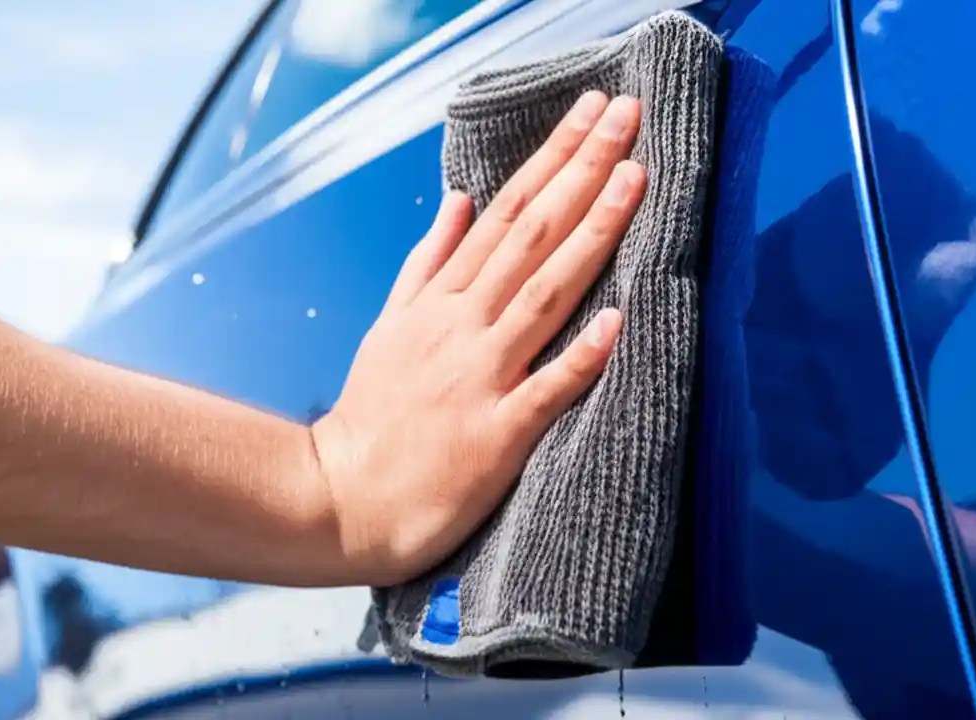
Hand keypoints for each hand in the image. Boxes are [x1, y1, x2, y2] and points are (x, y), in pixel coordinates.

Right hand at [313, 92, 645, 586]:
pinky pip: (545, 389)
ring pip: (544, 294)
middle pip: (531, 235)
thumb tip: (461, 198)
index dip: (553, 158)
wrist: (342, 500)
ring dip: (591, 236)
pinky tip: (618, 319)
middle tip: (627, 115)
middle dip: (583, 170)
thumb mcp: (390, 323)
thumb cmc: (373, 415)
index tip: (591, 112)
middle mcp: (463, 325)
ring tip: (633, 182)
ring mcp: (480, 377)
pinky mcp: (496, 436)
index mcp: (441, 299)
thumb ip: (429, 261)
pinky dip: (580, 355)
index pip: (507, 212)